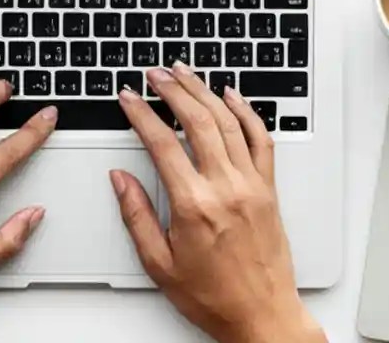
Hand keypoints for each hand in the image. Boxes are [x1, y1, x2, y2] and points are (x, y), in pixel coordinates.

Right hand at [112, 63, 323, 342]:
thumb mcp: (159, 264)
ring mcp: (251, 185)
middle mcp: (225, 188)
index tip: (129, 97)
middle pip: (197, 121)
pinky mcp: (269, 189)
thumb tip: (120, 179)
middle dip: (173, 90)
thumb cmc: (213, 297)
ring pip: (228, 122)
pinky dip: (247, 112)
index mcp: (193, 206)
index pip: (161, 143)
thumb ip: (136, 216)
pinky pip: (260, 139)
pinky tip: (233, 96)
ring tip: (185, 73)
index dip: (141, 114)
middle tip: (155, 74)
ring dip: (205, 91)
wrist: (262, 315)